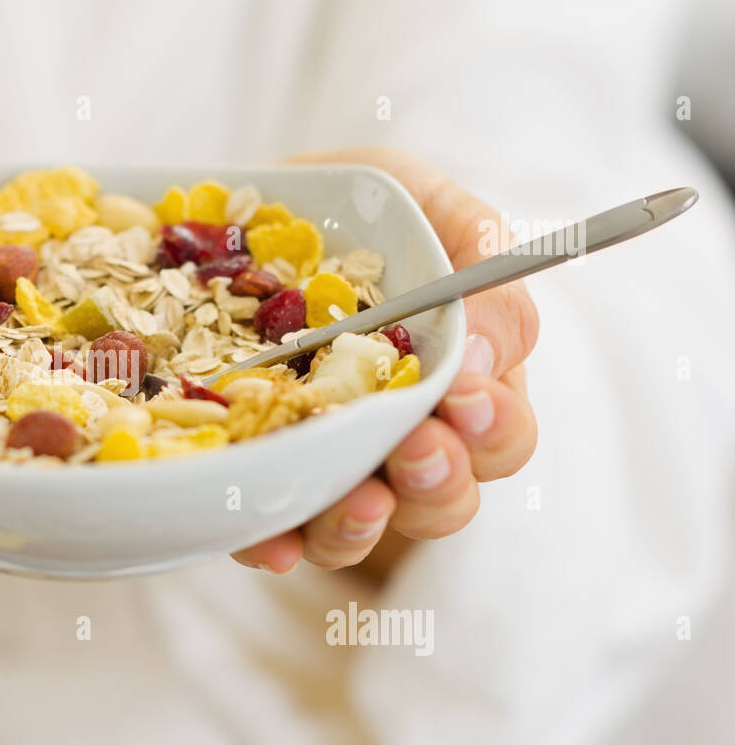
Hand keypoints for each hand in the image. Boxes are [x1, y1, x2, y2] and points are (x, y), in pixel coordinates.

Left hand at [232, 147, 538, 572]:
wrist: (245, 212)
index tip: (466, 394)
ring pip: (362, 533)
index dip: (494, 427)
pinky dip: (272, 542)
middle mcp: (396, 436)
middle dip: (439, 482)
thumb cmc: (356, 207)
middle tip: (417, 447)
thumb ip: (478, 252)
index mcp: (456, 381)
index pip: (499, 434)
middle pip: (444, 499)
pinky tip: (266, 539)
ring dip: (364, 527)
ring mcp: (327, 464)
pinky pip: (269, 529)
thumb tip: (482, 352)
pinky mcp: (260, 477)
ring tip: (356, 499)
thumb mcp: (427, 202)